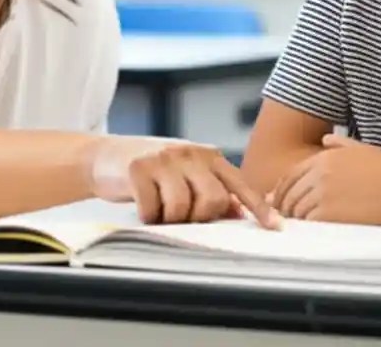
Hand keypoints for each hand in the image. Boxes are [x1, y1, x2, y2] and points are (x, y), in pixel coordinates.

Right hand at [87, 136, 280, 228]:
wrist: (105, 156)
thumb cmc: (153, 171)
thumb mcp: (186, 174)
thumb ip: (212, 189)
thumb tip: (238, 214)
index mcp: (208, 156)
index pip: (239, 184)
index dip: (257, 207)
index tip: (275, 227)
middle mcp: (189, 153)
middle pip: (212, 200)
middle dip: (198, 217)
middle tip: (180, 216)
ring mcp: (164, 158)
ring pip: (182, 207)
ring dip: (169, 219)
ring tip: (158, 210)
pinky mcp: (138, 167)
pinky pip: (152, 207)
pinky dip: (147, 215)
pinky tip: (142, 206)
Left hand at [271, 134, 380, 222]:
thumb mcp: (363, 149)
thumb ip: (340, 144)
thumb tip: (325, 139)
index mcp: (324, 158)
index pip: (290, 175)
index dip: (282, 190)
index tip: (281, 201)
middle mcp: (319, 174)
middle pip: (289, 194)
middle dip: (285, 207)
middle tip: (286, 219)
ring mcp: (323, 193)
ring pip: (297, 210)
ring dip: (296, 219)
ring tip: (300, 228)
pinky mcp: (330, 213)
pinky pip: (309, 223)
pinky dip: (307, 228)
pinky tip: (312, 233)